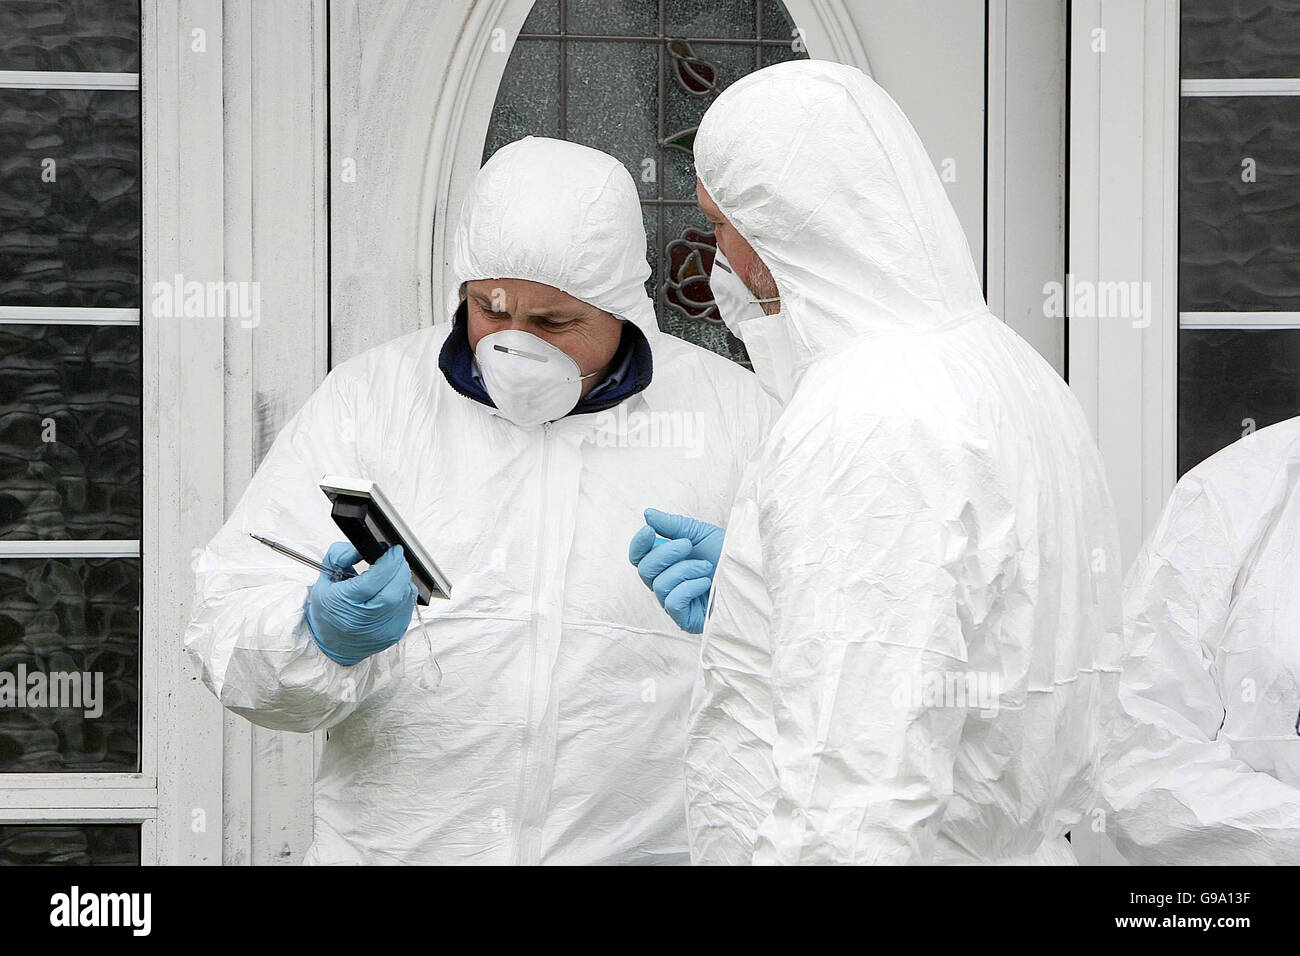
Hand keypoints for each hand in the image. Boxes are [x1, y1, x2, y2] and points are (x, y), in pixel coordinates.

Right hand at [306, 542, 415, 665]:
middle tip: (396, 558)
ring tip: (393, 574)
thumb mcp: (325, 578)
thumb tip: (362, 547)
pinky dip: (404, 593)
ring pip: (404, 597)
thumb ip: (341, 555)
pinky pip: (408, 607)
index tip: (392, 551)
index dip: (388, 563)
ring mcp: (382, 629)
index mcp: (343, 604)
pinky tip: (394, 589)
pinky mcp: (395, 633)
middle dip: (399, 568)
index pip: (373, 581)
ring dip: (403, 580)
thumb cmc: (330, 610)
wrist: (333, 643)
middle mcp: (364, 620)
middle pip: (394, 590)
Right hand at [628, 509, 724, 632]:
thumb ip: (673, 525)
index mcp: (668, 563)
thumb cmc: (729, 556)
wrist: (753, 575)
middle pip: (644, 570)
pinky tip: (706, 583)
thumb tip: (648, 514)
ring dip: (683, 570)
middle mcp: (668, 583)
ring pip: (658, 585)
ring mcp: (676, 602)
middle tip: (688, 546)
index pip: (639, 557)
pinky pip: (672, 602)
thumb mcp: (700, 534)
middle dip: (665, 554)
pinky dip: (689, 588)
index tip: (649, 530)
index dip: (638, 544)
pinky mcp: (685, 619)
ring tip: (706, 566)